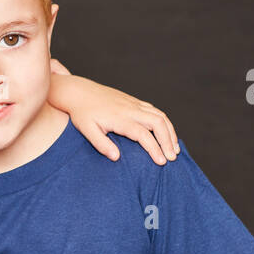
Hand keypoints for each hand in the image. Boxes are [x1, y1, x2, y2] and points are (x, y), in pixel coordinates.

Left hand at [48, 69, 178, 164]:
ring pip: (160, 115)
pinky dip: (164, 122)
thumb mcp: (87, 130)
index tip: (161, 162)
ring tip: (174, 148)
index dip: (155, 149)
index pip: (143, 135)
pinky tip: (166, 133)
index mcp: (120, 118)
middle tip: (172, 158)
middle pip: (158, 123)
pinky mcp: (134, 101)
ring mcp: (134, 104)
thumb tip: (117, 158)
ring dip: (170, 131)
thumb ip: (102, 145)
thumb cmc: (81, 113)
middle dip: (168, 141)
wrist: (79, 92)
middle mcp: (131, 109)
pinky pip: (155, 111)